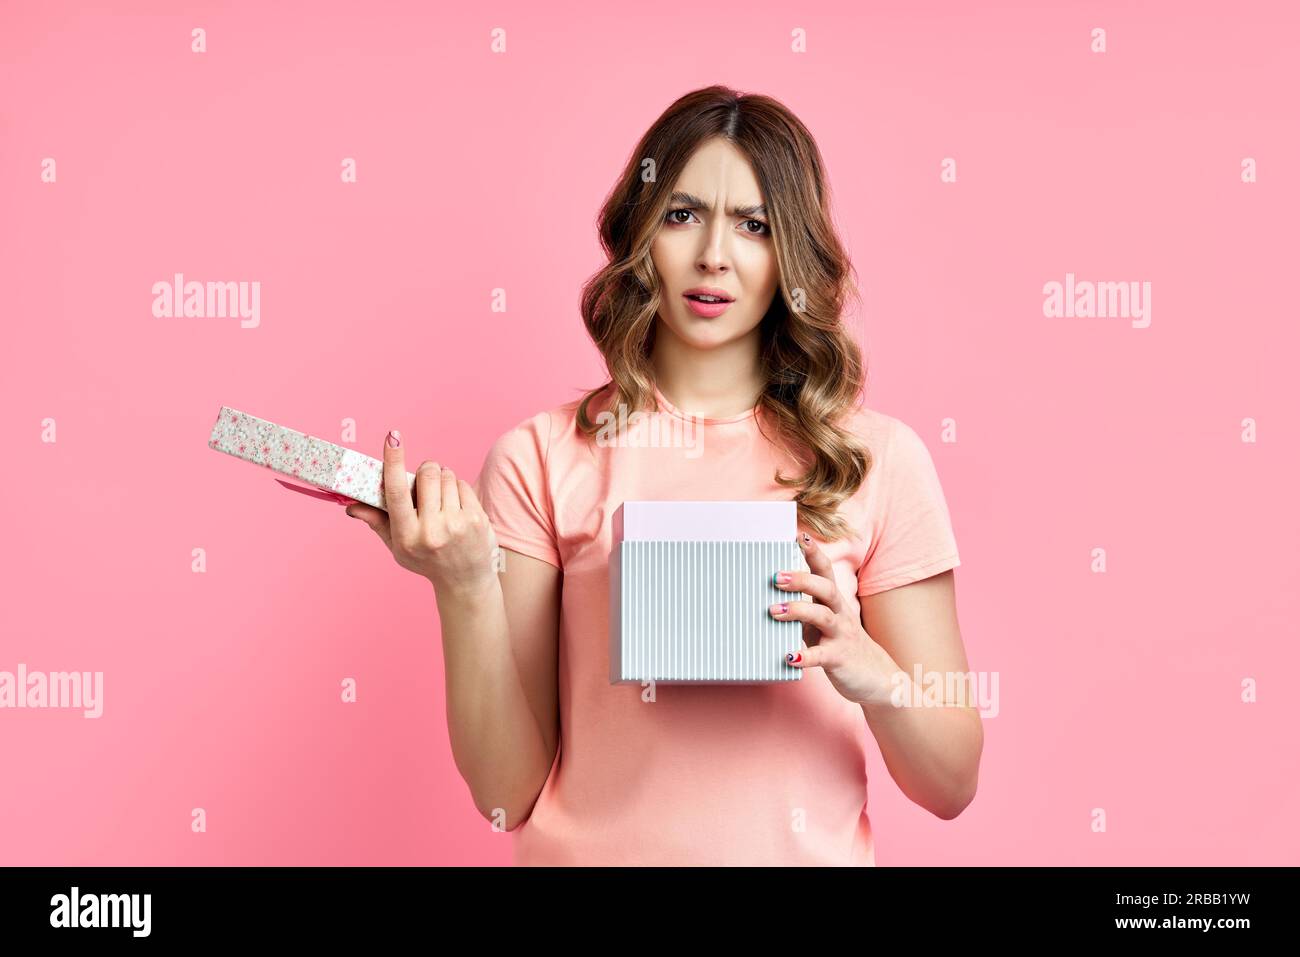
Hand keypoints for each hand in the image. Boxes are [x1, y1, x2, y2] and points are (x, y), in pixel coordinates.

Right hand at [343, 428, 499, 597]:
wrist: (465, 581)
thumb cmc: (427, 561)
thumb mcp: (398, 547)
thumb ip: (377, 523)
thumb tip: (352, 505)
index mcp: (407, 536)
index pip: (396, 492)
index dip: (393, 462)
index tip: (393, 438)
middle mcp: (431, 531)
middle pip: (427, 475)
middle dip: (425, 470)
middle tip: (425, 479)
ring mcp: (457, 525)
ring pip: (446, 476)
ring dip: (442, 479)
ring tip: (442, 498)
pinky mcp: (477, 520)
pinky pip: (462, 485)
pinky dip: (457, 489)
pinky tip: (457, 506)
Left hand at [769, 533, 900, 707]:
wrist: (878, 678)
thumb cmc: (840, 645)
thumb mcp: (824, 622)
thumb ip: (802, 610)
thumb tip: (767, 597)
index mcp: (833, 602)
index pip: (824, 571)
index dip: (813, 553)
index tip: (798, 535)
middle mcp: (840, 613)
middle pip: (825, 588)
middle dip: (801, 579)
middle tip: (776, 577)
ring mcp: (841, 635)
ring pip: (823, 616)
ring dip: (798, 611)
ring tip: (774, 611)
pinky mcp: (839, 658)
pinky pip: (821, 656)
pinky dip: (804, 656)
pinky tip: (788, 656)